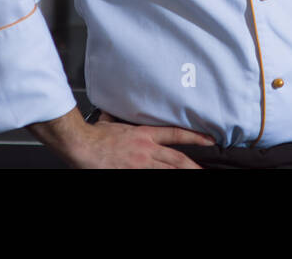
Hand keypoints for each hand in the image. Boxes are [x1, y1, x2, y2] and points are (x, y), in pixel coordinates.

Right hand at [73, 112, 215, 168]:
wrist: (82, 145)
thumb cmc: (94, 135)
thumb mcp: (111, 121)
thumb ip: (117, 118)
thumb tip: (113, 111)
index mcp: (144, 135)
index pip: (176, 134)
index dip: (195, 137)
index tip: (210, 140)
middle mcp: (146, 150)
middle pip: (177, 159)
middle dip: (194, 166)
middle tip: (207, 170)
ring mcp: (140, 165)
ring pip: (168, 171)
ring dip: (183, 173)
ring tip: (197, 175)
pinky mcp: (131, 174)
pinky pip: (151, 178)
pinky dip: (161, 178)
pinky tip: (169, 180)